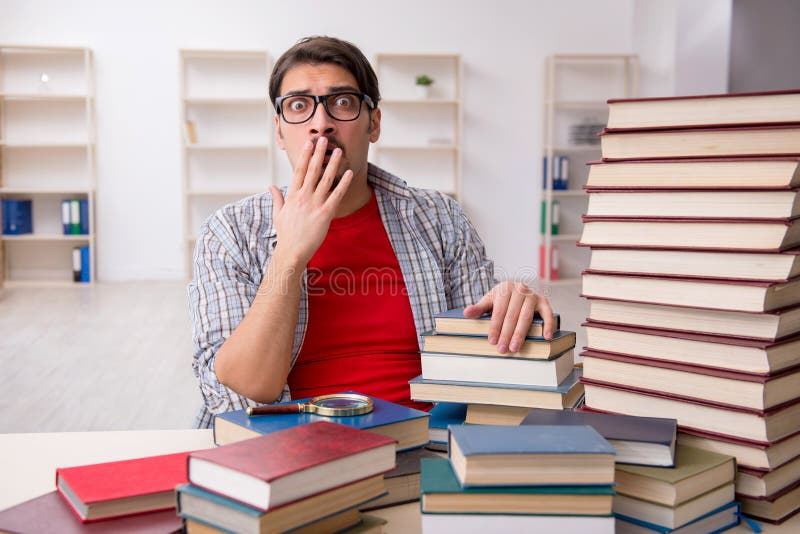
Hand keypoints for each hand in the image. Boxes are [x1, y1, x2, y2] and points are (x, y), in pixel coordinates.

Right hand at [269, 137, 352, 266]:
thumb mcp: (278, 214)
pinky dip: (344, 183)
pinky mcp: (325, 213)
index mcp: (292, 195)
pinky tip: (349, 172)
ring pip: (326, 179)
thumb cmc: (286, 235)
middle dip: (319, 154)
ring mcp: (314, 204)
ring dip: (332, 163)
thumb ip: (277, 198)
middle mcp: (303, 196)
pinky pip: (337, 195)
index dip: (305, 156)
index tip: (309, 144)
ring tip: (339, 151)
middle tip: (324, 140)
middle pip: (312, 170)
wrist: (292, 252)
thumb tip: (271, 186)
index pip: (299, 171)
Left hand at [463, 281, 554, 353]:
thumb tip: (466, 313)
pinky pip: (548, 314)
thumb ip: (479, 308)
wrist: (516, 290)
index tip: (492, 341)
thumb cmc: (500, 299)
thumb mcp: (489, 301)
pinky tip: (546, 337)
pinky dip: (548, 325)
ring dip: (521, 334)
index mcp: (505, 288)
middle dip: (506, 334)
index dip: (495, 327)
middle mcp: (520, 289)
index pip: (499, 311)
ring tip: (515, 348)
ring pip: (526, 317)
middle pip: (512, 316)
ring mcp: (533, 295)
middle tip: (502, 349)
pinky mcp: (543, 301)